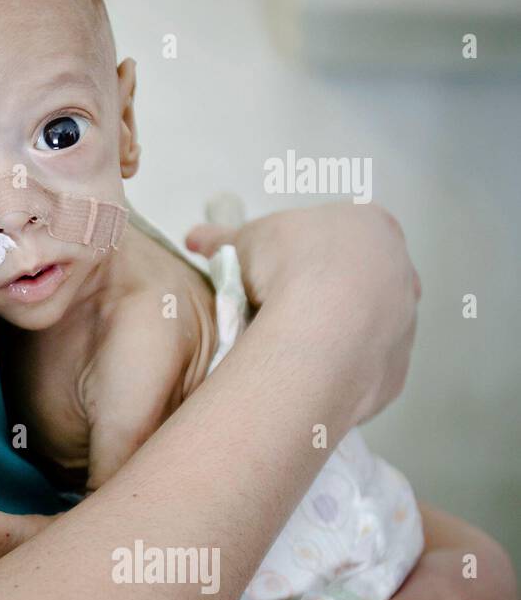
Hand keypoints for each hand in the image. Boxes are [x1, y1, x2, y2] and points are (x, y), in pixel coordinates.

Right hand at [186, 203, 420, 425]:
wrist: (322, 327)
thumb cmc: (288, 267)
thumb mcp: (242, 243)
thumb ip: (221, 240)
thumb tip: (195, 237)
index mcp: (371, 226)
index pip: (341, 237)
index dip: (305, 254)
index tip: (276, 272)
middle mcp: (400, 271)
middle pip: (360, 282)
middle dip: (324, 295)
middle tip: (280, 310)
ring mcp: (405, 322)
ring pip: (366, 328)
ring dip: (332, 334)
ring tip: (286, 346)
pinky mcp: (395, 369)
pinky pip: (361, 368)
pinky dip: (336, 370)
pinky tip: (305, 373)